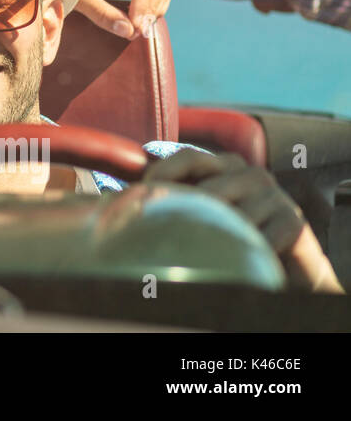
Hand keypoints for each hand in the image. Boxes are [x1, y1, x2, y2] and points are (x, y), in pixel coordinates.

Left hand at [145, 150, 343, 292]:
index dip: (162, 174)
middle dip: (185, 212)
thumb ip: (179, 198)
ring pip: (232, 217)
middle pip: (207, 189)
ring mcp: (275, 195)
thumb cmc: (238, 234)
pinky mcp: (293, 221)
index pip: (188, 157)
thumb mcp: (209, 211)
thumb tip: (127, 196)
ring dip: (217, 238)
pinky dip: (245, 252)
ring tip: (205, 252)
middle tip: (166, 232)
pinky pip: (259, 238)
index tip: (143, 195)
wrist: (291, 263)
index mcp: (227, 165)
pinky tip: (238, 260)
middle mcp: (252, 173)